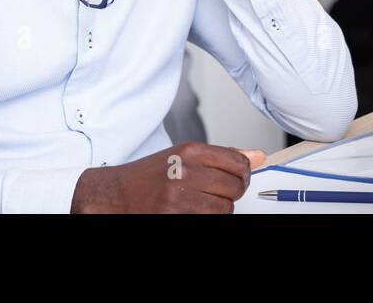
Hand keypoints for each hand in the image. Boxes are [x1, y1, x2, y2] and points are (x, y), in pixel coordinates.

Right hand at [70, 142, 264, 213]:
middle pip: (235, 187)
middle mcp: (186, 171)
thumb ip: (223, 156)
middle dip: (230, 193)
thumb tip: (258, 156)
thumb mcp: (184, 155)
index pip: (240, 163)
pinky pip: (209, 221)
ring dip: (218, 210)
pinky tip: (191, 212)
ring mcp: (180, 196)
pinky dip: (205, 219)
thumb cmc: (149, 175)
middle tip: (215, 193)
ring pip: (225, 209)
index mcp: (191, 151)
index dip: (243, 175)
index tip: (236, 179)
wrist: (114, 195)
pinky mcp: (175, 216)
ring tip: (200, 203)